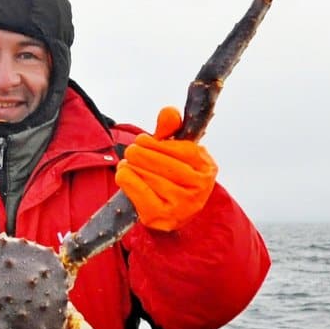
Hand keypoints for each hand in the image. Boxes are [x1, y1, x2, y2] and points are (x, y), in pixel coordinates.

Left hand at [115, 107, 217, 231]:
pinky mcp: (164, 217)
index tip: (142, 140)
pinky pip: (141, 192)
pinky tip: (123, 174)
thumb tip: (168, 111)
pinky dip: (128, 180)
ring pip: (150, 176)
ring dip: (132, 167)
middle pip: (165, 164)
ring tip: (126, 164)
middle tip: (131, 151)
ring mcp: (184, 205)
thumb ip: (171, 130)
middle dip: (142, 154)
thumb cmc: (172, 178)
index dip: (158, 143)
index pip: (183, 150)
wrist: (170, 216)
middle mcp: (199, 188)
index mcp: (206, 168)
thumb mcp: (175, 152)